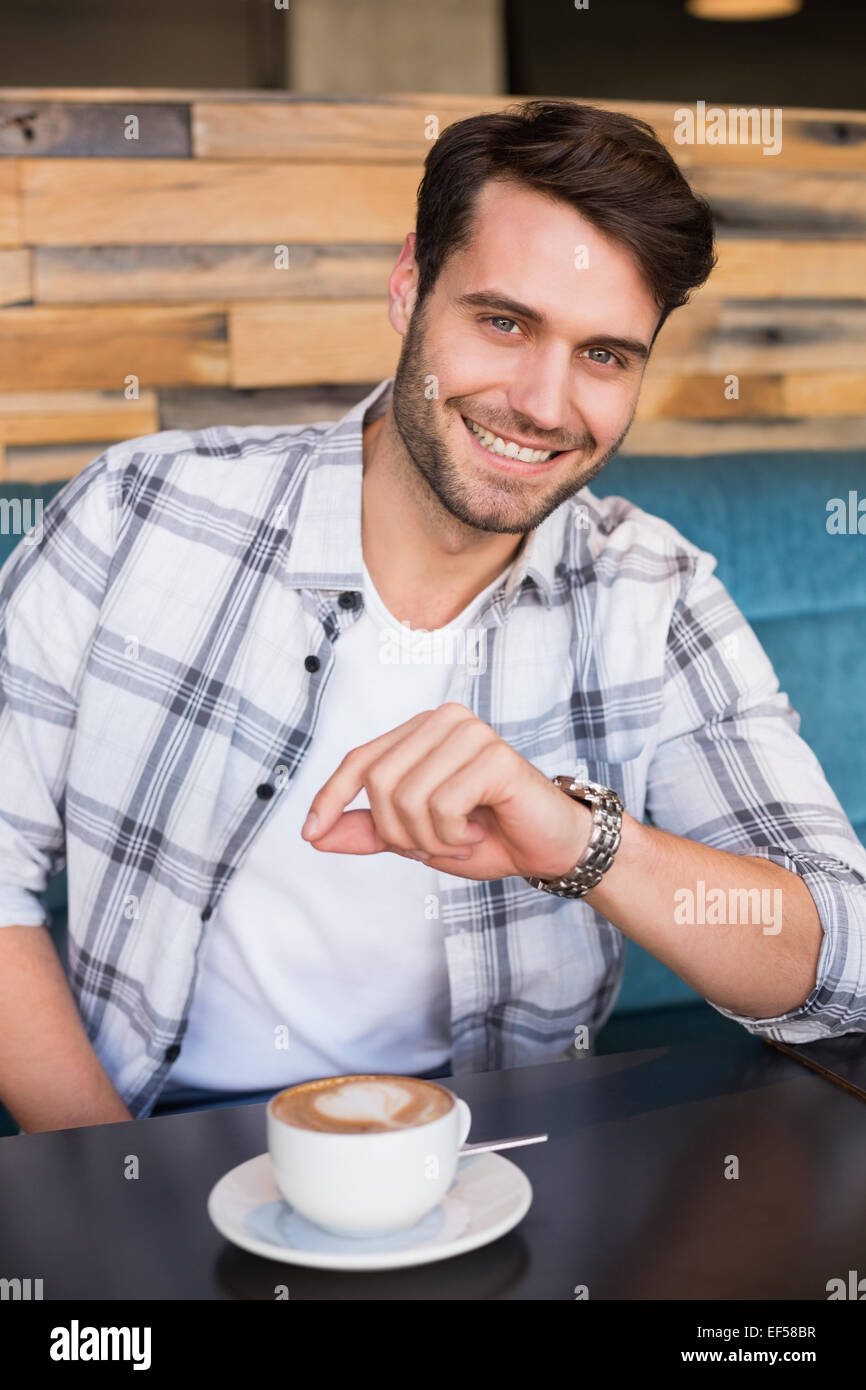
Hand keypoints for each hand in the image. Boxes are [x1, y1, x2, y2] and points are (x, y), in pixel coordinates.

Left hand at [300, 702, 592, 880]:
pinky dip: (452, 835)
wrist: (547, 849)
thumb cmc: (486, 835)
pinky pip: (443, 805)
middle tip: (431, 846)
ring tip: (459, 839)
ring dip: (428, 839)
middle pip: (379, 782)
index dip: (330, 797)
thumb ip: (369, 831)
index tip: (310, 833)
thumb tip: (315, 834)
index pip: (359, 760)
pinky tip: (476, 833)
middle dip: (397, 832)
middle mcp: (442, 719)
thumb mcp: (415, 838)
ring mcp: (469, 732)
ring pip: (407, 797)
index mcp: (419, 731)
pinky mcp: (494, 755)